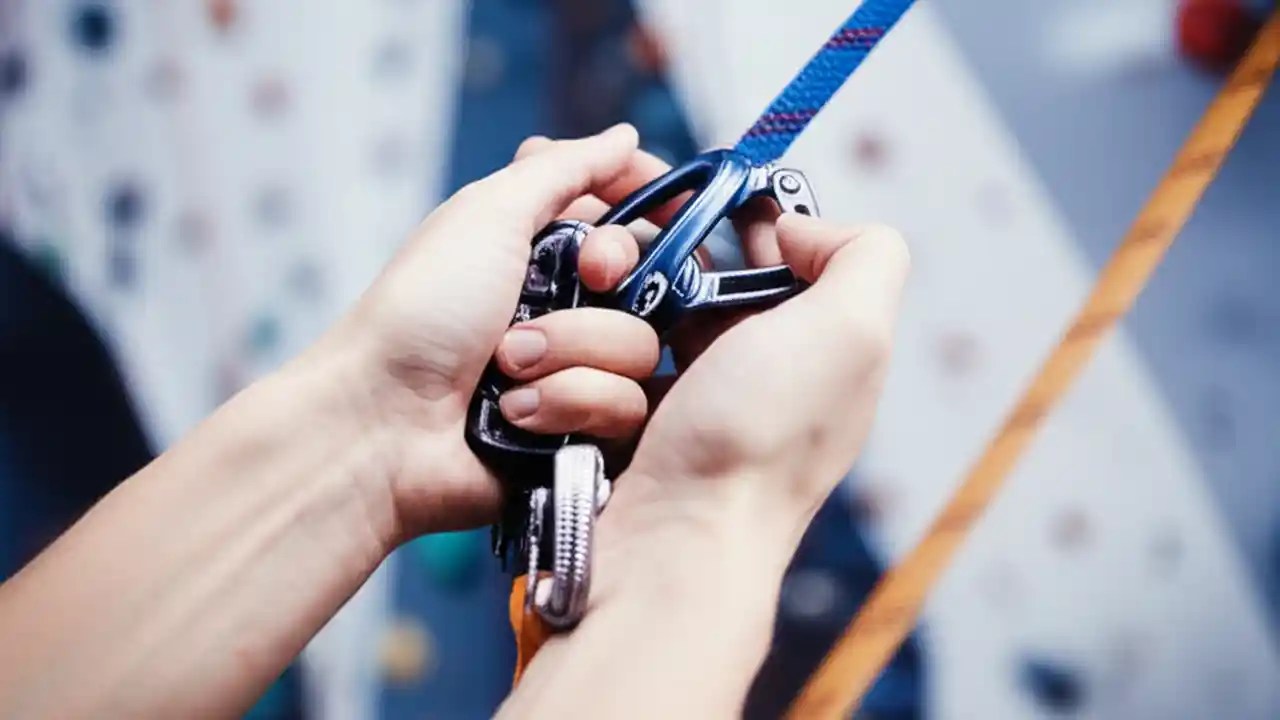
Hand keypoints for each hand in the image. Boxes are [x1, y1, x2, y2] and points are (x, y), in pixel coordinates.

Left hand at [294, 124, 665, 538]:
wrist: (380, 421)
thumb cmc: (421, 311)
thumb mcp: (488, 214)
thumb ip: (564, 169)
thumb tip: (624, 134)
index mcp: (546, 250)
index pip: (636, 222)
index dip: (646, 218)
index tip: (650, 217)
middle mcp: (571, 308)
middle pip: (654, 286)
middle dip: (598, 295)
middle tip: (564, 294)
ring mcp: (578, 371)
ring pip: (640, 351)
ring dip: (568, 354)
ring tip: (506, 368)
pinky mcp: (583, 431)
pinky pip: (624, 411)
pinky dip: (564, 404)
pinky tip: (515, 413)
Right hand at [499, 159, 910, 719]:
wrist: (673, 550)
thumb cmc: (760, 440)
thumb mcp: (850, 333)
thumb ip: (862, 255)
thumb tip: (797, 228)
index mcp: (806, 339)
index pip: (766, 244)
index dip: (726, 211)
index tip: (674, 195)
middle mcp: (748, 369)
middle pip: (675, 278)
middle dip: (627, 274)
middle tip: (599, 271)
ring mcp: (680, 406)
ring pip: (617, 325)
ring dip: (585, 338)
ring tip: (552, 356)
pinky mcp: (623, 437)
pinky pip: (586, 383)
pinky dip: (570, 390)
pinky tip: (548, 403)